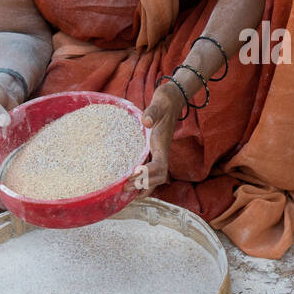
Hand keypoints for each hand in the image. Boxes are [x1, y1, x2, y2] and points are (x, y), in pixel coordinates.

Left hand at [133, 80, 184, 195]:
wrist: (169, 102)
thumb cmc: (163, 104)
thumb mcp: (157, 107)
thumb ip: (152, 113)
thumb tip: (147, 121)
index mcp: (162, 146)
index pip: (160, 167)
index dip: (149, 173)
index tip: (134, 173)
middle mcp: (161, 153)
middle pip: (158, 178)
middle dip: (144, 185)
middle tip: (124, 187)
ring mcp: (157, 154)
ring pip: (154, 178)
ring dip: (142, 187)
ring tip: (125, 191)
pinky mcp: (151, 153)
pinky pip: (147, 172)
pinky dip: (140, 180)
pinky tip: (127, 183)